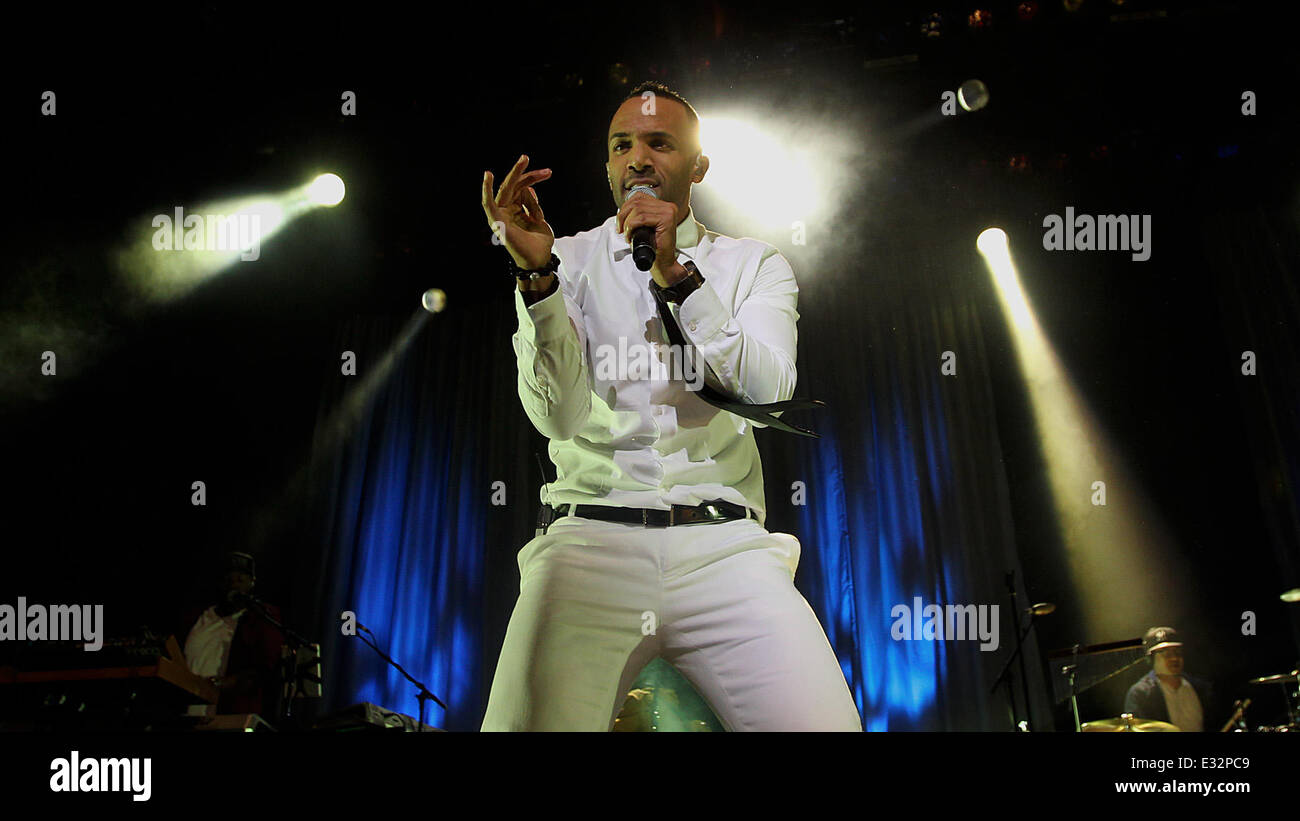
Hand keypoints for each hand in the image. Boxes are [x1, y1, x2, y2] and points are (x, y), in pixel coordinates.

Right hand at [482, 155, 554, 269]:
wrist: (538, 260)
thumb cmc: (539, 244)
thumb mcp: (539, 220)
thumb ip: (532, 205)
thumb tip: (529, 188)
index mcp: (516, 210)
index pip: (522, 188)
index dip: (534, 179)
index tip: (548, 173)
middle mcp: (507, 211)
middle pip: (514, 185)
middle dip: (526, 173)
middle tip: (532, 161)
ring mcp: (501, 215)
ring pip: (505, 189)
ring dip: (515, 173)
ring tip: (524, 160)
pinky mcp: (497, 221)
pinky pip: (488, 204)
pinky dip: (486, 190)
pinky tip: (488, 176)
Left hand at [616, 191, 683, 286]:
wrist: (663, 263)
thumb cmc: (653, 248)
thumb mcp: (643, 227)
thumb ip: (637, 215)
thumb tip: (621, 211)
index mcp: (663, 206)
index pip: (639, 196)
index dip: (625, 208)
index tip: (621, 222)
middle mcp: (668, 207)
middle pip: (637, 201)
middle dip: (623, 215)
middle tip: (620, 229)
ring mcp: (668, 212)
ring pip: (637, 209)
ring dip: (627, 223)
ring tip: (627, 234)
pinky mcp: (666, 220)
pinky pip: (641, 218)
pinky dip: (631, 227)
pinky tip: (630, 236)